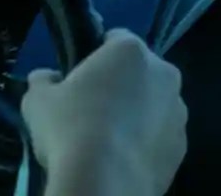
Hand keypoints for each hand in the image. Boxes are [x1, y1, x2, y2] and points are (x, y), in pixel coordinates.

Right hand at [21, 29, 186, 195]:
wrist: (105, 183)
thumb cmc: (71, 129)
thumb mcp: (38, 100)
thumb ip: (43, 81)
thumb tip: (47, 78)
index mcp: (131, 51)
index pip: (114, 39)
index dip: (95, 55)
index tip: (79, 77)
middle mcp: (165, 74)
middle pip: (139, 71)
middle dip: (120, 84)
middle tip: (91, 108)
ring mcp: (178, 112)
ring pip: (155, 104)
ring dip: (137, 113)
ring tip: (108, 139)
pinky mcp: (182, 146)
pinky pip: (161, 136)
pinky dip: (146, 142)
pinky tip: (123, 158)